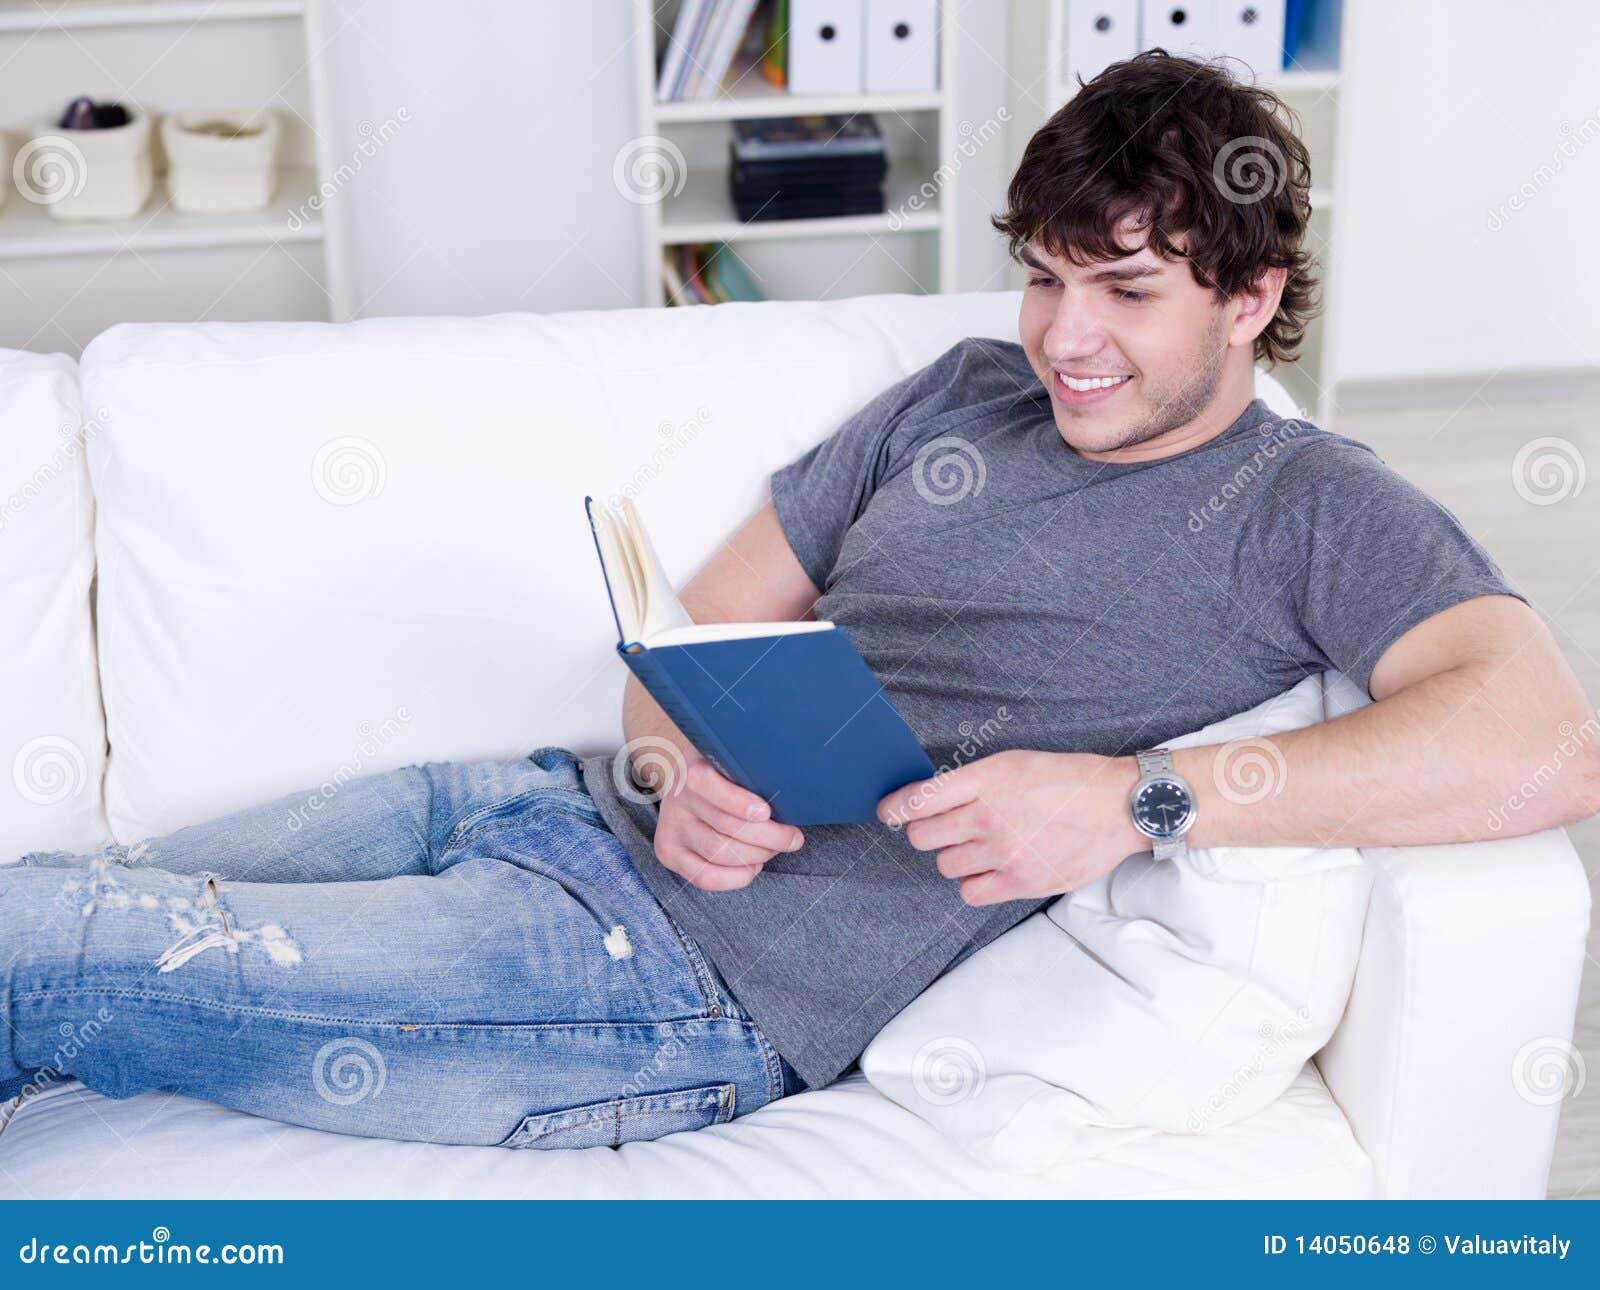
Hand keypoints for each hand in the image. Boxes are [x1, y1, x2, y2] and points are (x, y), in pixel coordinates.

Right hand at [653, 758, 803, 891]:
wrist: (687, 783)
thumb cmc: (724, 775)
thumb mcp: (735, 761)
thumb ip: (754, 770)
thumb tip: (792, 789)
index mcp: (692, 772)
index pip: (709, 786)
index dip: (739, 803)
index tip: (766, 812)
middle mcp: (677, 800)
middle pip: (726, 827)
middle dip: (769, 837)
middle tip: (793, 837)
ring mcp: (670, 829)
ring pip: (720, 854)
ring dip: (757, 855)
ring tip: (774, 849)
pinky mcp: (669, 854)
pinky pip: (705, 877)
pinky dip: (737, 877)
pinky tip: (753, 866)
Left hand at [877, 750, 1145, 905]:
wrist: (1118, 806)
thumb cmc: (1067, 780)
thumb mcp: (1014, 763)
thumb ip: (971, 782)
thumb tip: (928, 799)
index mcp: (987, 779)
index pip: (920, 799)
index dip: (895, 808)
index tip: (888, 812)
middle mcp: (990, 816)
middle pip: (923, 837)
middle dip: (926, 832)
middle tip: (945, 828)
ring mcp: (1005, 852)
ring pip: (945, 865)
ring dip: (955, 856)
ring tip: (980, 845)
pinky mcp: (1021, 882)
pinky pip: (970, 893)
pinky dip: (974, 883)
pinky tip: (991, 868)